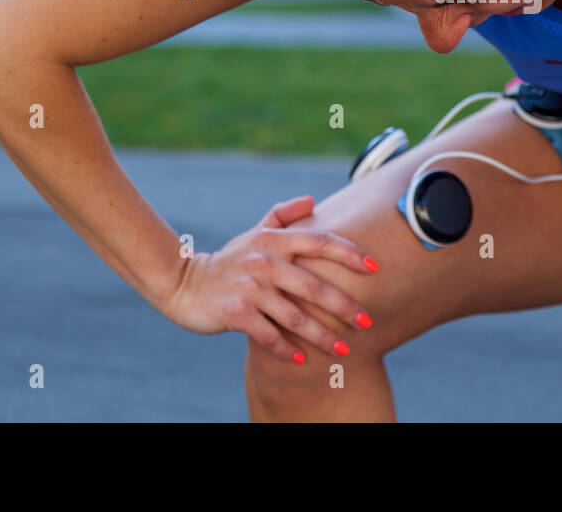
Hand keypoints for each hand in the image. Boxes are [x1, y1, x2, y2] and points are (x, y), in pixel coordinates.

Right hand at [164, 194, 378, 362]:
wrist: (185, 284)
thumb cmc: (230, 259)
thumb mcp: (255, 233)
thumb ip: (283, 215)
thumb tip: (312, 200)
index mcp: (274, 240)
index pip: (320, 242)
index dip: (350, 253)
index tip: (376, 267)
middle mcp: (264, 261)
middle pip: (314, 286)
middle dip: (344, 306)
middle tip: (367, 321)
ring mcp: (249, 288)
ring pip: (295, 316)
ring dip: (322, 336)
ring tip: (344, 350)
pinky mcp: (235, 313)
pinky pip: (268, 335)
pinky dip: (286, 350)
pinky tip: (303, 361)